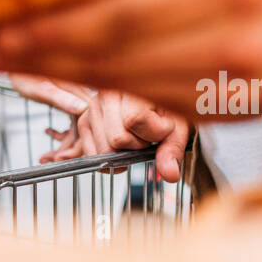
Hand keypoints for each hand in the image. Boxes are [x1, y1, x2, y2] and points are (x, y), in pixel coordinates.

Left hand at [0, 0, 261, 117]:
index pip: (120, 15)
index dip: (50, 25)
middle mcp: (231, 47)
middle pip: (109, 57)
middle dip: (31, 52)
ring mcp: (225, 91)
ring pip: (115, 84)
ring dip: (48, 70)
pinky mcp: (214, 115)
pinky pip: (136, 97)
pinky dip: (88, 80)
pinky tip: (49, 63)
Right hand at [40, 90, 187, 181]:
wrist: (153, 95)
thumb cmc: (165, 109)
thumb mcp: (177, 125)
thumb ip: (173, 149)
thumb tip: (170, 174)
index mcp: (130, 87)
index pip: (134, 120)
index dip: (152, 133)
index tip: (162, 128)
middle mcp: (105, 93)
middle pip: (116, 139)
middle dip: (136, 146)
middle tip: (146, 135)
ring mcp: (92, 108)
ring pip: (103, 149)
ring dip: (122, 152)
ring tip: (133, 136)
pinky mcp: (84, 121)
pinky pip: (91, 153)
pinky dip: (109, 157)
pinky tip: (122, 145)